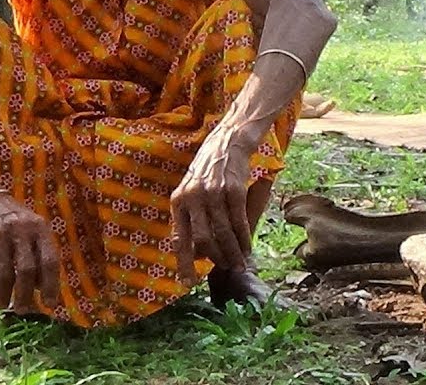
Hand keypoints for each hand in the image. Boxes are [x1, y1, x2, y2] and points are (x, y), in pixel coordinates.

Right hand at [0, 191, 60, 312]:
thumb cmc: (14, 221)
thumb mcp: (33, 230)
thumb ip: (40, 255)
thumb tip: (42, 289)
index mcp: (40, 229)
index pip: (49, 260)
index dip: (51, 285)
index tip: (50, 304)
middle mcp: (21, 230)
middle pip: (27, 270)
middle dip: (25, 295)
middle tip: (23, 310)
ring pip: (4, 273)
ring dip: (4, 293)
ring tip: (4, 305)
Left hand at [170, 121, 259, 279]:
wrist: (228, 142)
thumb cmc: (208, 170)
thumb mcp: (191, 191)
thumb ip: (192, 218)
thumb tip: (198, 252)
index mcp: (179, 201)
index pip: (179, 238)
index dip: (184, 262)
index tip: (188, 283)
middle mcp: (193, 198)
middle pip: (203, 239)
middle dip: (214, 259)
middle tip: (224, 271)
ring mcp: (214, 194)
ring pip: (223, 233)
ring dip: (232, 253)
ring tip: (238, 265)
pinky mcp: (234, 190)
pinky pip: (239, 222)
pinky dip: (244, 239)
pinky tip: (247, 249)